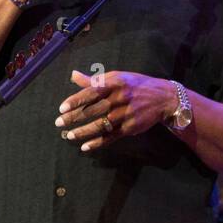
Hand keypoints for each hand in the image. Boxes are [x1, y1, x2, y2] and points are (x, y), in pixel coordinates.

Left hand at [55, 70, 175, 151]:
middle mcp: (120, 99)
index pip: (91, 92)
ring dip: (83, 132)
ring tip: (69, 135)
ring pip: (101, 125)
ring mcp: (126, 114)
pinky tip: (85, 147)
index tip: (61, 108)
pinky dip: (97, 143)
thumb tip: (73, 75)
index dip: (76, 101)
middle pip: (93, 110)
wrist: (163, 98)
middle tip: (59, 123)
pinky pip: (111, 137)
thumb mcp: (117, 78)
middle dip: (74, 117)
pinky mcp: (130, 128)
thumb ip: (94, 80)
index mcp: (115, 84)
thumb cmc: (135, 86)